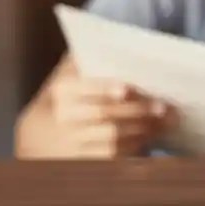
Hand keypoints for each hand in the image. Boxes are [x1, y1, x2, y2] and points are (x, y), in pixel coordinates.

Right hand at [34, 63, 177, 158]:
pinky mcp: (84, 164)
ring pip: (112, 139)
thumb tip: (107, 41)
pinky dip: (136, 147)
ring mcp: (71, 145)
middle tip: (164, 107)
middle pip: (103, 115)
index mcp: (58, 93)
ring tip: (166, 121)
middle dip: (137, 110)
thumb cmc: (62, 103)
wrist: (38, 143)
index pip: (82, 89)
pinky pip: (114, 158)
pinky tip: (153, 136)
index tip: (126, 89)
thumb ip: (82, 63)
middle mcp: (62, 120)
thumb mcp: (64, 80)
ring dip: (143, 130)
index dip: (103, 89)